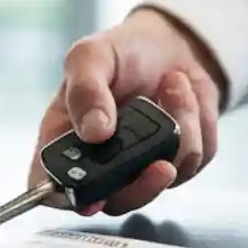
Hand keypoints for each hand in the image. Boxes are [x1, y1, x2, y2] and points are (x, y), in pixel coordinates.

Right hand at [29, 7, 224, 215]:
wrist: (172, 44)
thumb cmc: (120, 52)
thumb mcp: (91, 56)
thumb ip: (85, 90)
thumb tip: (95, 132)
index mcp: (66, 139)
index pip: (50, 186)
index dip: (64, 199)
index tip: (89, 195)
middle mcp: (101, 162)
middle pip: (114, 203)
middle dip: (141, 187)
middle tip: (159, 164)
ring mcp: (140, 167)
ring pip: (165, 179)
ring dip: (178, 125)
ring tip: (171, 84)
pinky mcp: (179, 161)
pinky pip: (196, 159)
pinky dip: (197, 121)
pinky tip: (183, 94)